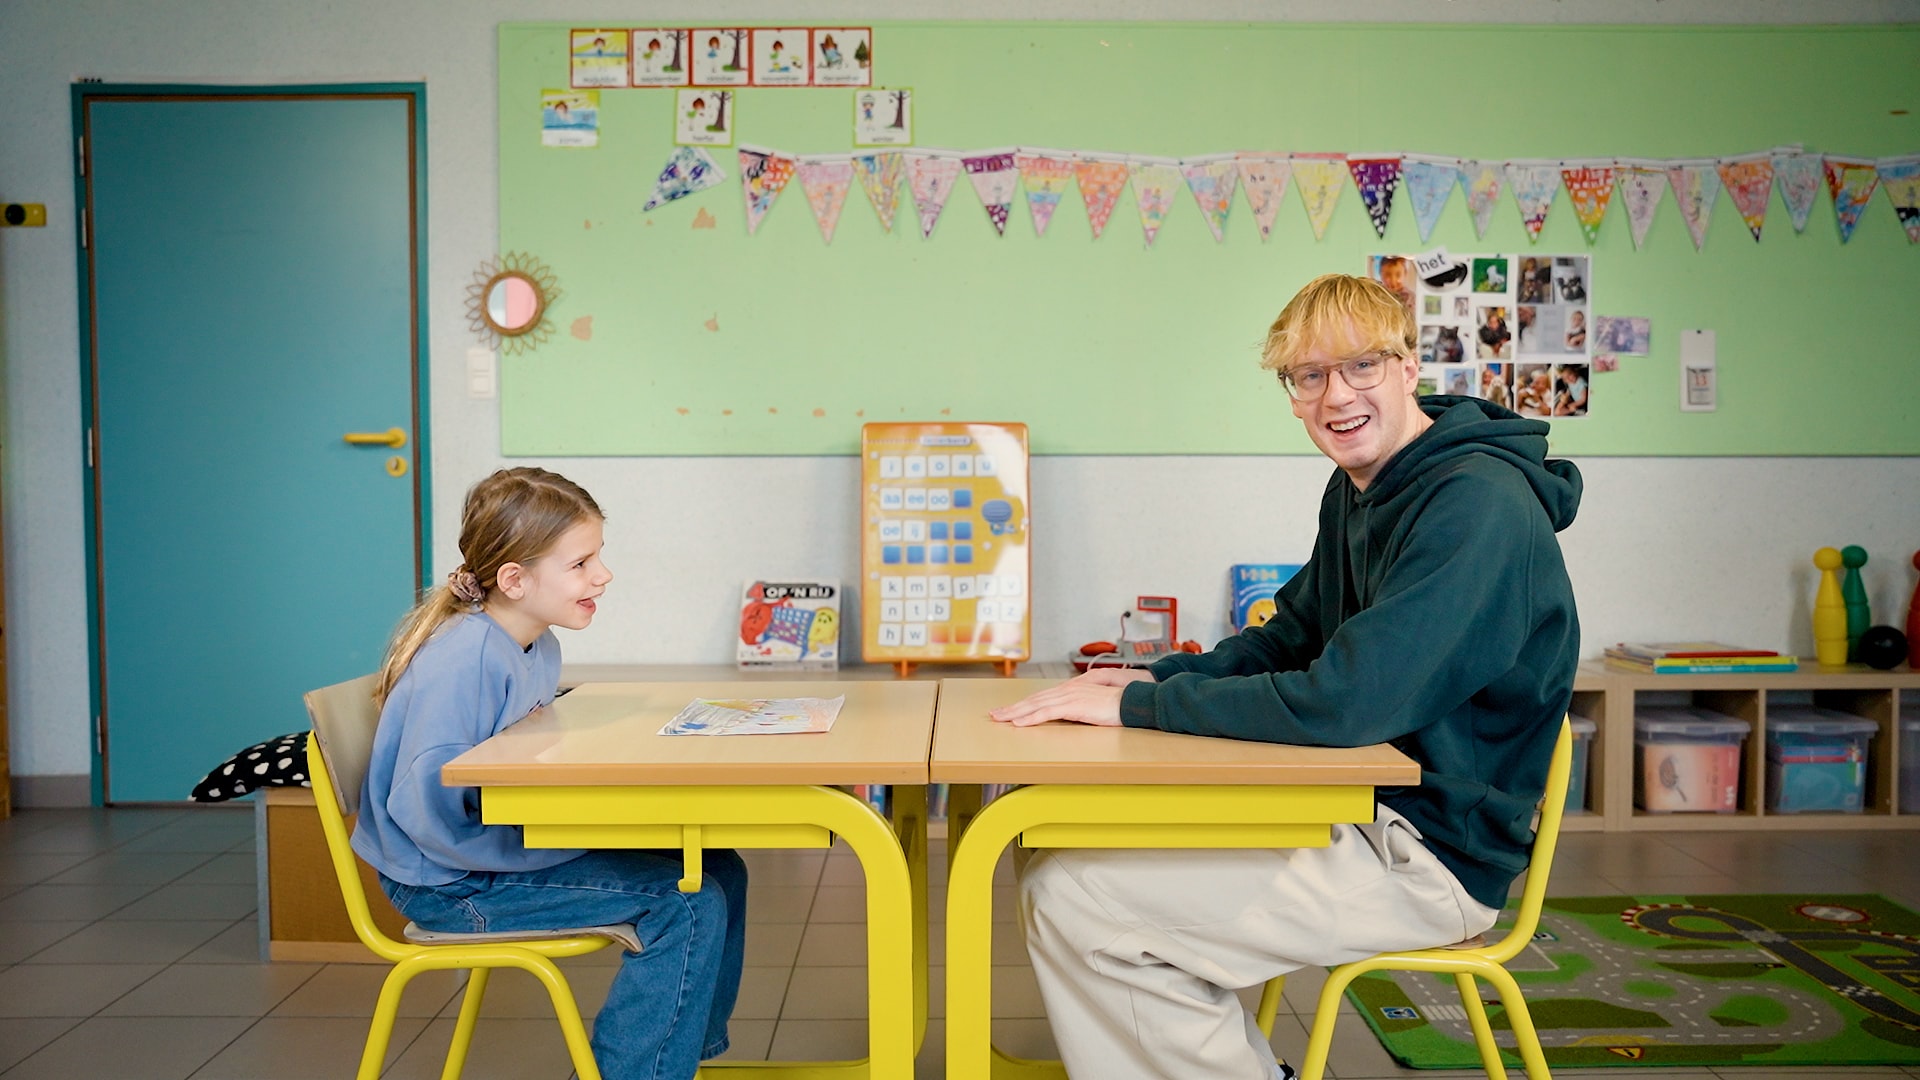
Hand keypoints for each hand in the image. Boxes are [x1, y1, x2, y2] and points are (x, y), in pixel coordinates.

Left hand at [988, 668, 1152, 727]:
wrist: (1134, 700)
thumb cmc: (1119, 703)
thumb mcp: (1096, 703)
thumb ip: (1082, 705)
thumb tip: (1073, 711)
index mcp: (1072, 690)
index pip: (1042, 698)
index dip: (1024, 704)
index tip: (1010, 711)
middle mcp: (1067, 690)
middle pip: (1034, 700)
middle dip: (1013, 708)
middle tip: (995, 715)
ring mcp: (1069, 697)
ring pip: (1035, 706)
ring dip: (1015, 713)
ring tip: (1000, 719)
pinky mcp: (1074, 706)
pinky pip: (1047, 713)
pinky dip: (1030, 718)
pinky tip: (1019, 723)